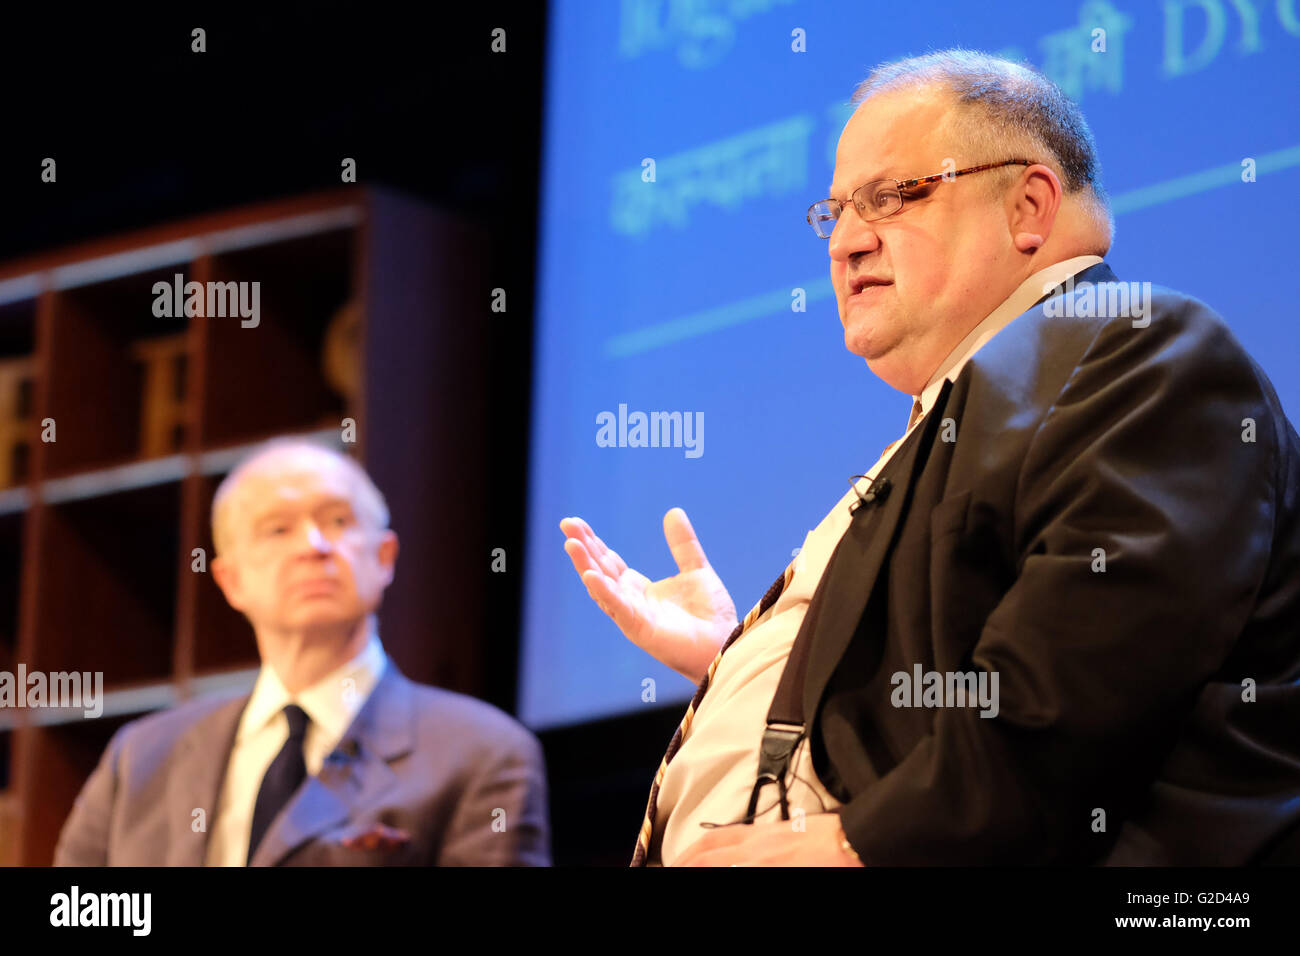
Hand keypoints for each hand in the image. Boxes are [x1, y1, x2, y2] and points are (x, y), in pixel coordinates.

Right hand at [560, 509, 737, 682]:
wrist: (726, 644)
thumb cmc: (711, 616)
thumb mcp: (696, 570)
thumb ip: (683, 544)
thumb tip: (673, 511)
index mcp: (639, 590)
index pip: (609, 562)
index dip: (594, 543)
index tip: (577, 523)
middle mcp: (630, 602)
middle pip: (600, 571)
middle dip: (583, 548)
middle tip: (567, 524)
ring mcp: (632, 616)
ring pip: (602, 588)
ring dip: (585, 566)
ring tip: (571, 543)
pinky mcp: (640, 629)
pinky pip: (618, 608)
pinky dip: (604, 592)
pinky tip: (590, 575)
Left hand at [671, 813, 863, 865]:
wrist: (852, 842)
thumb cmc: (826, 836)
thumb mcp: (785, 833)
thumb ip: (758, 842)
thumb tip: (739, 853)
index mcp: (756, 836)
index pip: (710, 842)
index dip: (687, 852)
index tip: (674, 861)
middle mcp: (753, 850)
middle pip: (705, 857)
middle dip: (682, 865)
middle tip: (668, 871)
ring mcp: (761, 865)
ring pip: (716, 867)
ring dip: (695, 871)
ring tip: (678, 875)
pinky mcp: (774, 874)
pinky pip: (738, 876)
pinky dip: (721, 876)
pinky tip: (714, 882)